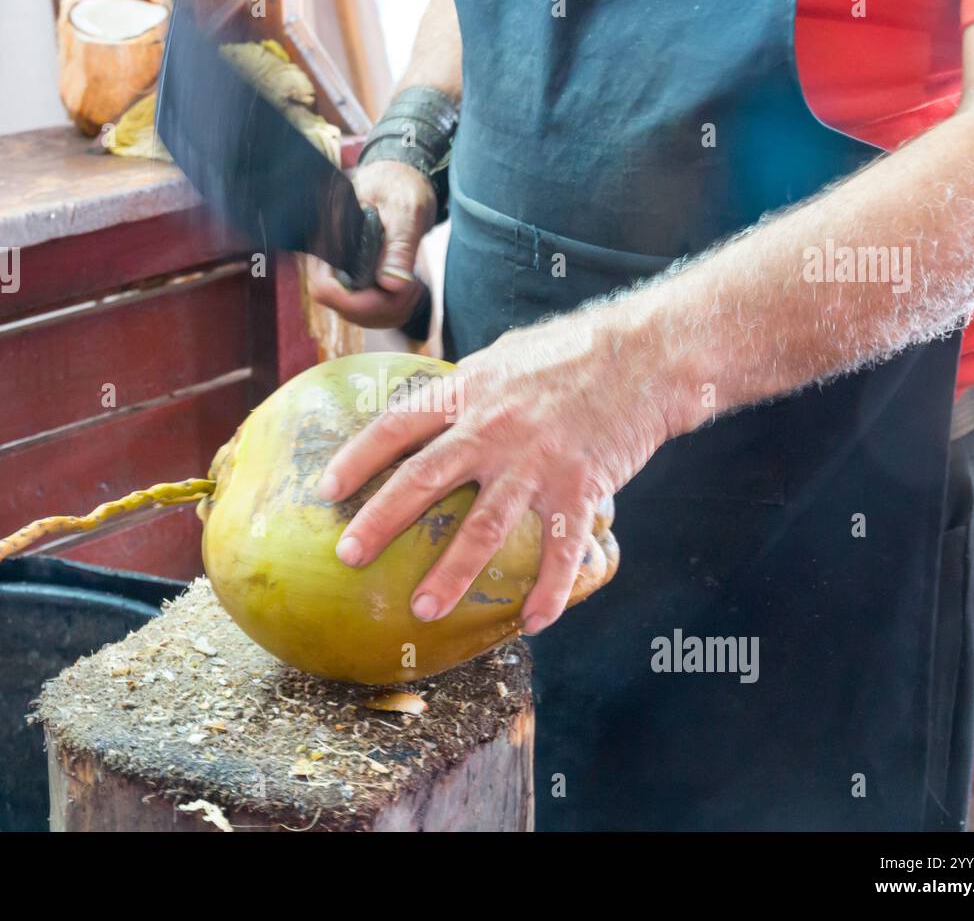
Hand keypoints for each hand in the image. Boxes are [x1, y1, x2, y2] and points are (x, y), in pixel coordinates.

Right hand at [305, 159, 433, 328]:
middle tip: (412, 287)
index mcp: (330, 236)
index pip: (323, 285)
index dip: (353, 301)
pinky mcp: (359, 283)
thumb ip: (399, 245)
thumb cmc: (400, 186)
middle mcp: (331, 260)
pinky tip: (410, 290)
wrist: (403, 182)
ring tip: (414, 286)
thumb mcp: (406, 210)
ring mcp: (344, 274)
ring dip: (391, 311)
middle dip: (382, 307)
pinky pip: (371, 313)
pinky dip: (394, 310)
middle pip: (343, 307)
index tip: (388, 294)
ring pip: (358, 315)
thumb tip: (391, 284)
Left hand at [316, 308, 677, 633]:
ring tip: (424, 610)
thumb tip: (432, 404)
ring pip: (484, 526)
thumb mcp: (507, 355)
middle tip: (348, 556)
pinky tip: (534, 623)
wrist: (648, 354)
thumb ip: (469, 386)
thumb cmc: (574, 351)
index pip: (398, 424)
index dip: (358, 457)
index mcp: (470, 390)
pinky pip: (560, 549)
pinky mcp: (580, 486)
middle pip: (424, 479)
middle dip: (380, 521)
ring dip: (452, 574)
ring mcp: (537, 460)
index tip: (325, 489)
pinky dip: (549, 590)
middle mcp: (494, 426)